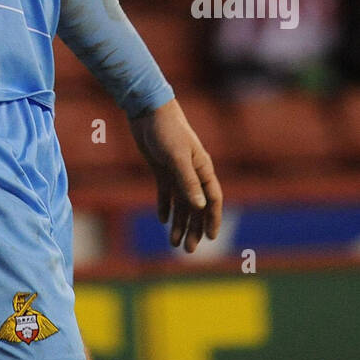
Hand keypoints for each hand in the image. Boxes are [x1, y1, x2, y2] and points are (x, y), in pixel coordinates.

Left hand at [129, 98, 222, 253]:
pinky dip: (165, 206)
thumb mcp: (176, 156)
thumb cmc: (166, 129)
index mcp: (202, 168)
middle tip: (188, 249)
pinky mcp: (161, 167)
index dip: (212, 219)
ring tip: (173, 243)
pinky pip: (166, 192)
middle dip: (193, 228)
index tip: (210, 238)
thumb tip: (199, 206)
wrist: (147, 109)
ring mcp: (176, 170)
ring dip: (179, 222)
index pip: (212, 199)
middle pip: (196, 206)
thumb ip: (188, 181)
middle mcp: (192, 172)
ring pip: (181, 202)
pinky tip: (163, 220)